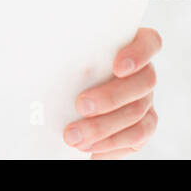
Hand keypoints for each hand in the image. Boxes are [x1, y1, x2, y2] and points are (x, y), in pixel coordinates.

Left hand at [62, 27, 160, 158]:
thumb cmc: (65, 66)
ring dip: (104, 127)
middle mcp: (144, 72)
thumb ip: (66, 52)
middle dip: (111, 97)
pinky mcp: (144, 125)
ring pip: (138, 113)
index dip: (138, 54)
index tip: (117, 67)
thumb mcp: (65, 54)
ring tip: (73, 136)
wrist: (69, 95)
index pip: (150, 42)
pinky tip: (88, 148)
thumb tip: (40, 54)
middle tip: (80, 106)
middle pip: (144, 82)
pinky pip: (136, 137)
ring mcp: (147, 99)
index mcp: (131, 45)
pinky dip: (110, 145)